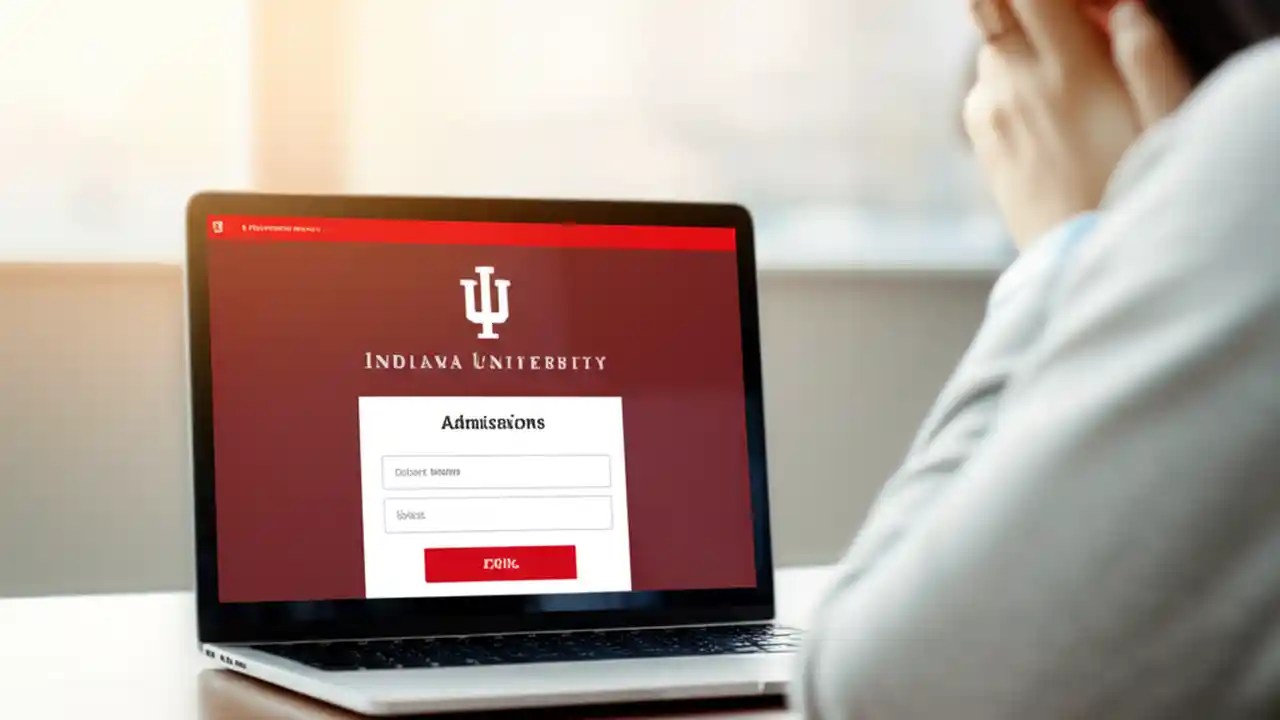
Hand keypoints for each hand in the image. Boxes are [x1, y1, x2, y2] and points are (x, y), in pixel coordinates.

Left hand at [964, 0, 1191, 249]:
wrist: (1073, 263)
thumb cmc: (1132, 197)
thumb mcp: (1164, 123)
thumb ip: (1146, 56)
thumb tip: (1125, 10)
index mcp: (1064, 72)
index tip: (1090, 10)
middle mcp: (1013, 85)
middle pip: (1008, 12)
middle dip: (1042, 18)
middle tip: (1088, 48)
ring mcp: (987, 111)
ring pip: (997, 49)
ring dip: (1029, 52)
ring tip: (1073, 93)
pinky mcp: (977, 136)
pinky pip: (989, 86)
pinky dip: (1014, 86)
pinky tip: (1050, 122)